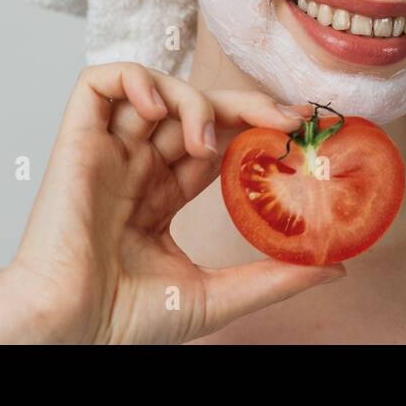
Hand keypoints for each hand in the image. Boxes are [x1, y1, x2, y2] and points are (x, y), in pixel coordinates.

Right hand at [5, 63, 344, 343]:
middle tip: (286, 118)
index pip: (218, 140)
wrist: (70, 325)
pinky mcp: (77, 139)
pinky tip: (158, 108)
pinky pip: (101, 82)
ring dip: (195, 100)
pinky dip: (136, 80)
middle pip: (197, 109)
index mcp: (161, 194)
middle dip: (245, 104)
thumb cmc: (124, 319)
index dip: (256, 126)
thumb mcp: (216, 294)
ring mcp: (108, 150)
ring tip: (208, 140)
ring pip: (158, 88)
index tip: (300, 126)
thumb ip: (274, 277)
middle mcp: (136, 165)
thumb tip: (336, 267)